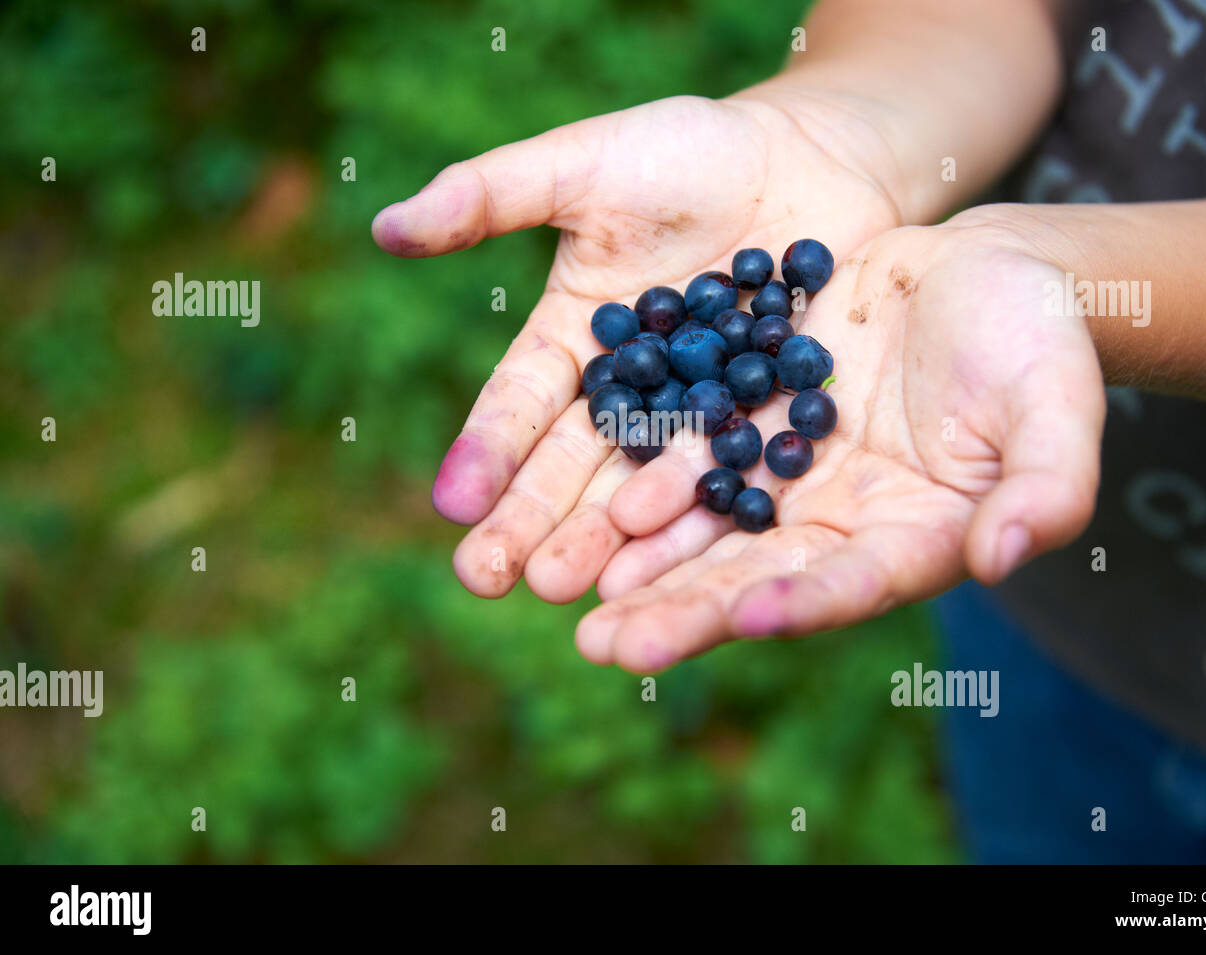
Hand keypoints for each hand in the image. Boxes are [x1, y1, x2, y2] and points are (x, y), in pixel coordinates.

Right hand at [373, 90, 905, 599]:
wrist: (813, 158)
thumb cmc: (692, 151)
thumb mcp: (586, 164)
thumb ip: (492, 196)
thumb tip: (383, 227)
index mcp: (575, 338)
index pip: (519, 404)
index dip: (486, 452)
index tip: (453, 506)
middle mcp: (627, 391)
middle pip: (572, 464)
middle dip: (528, 521)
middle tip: (486, 580)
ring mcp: (694, 415)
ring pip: (643, 486)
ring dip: (602, 541)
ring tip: (565, 594)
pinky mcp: (762, 427)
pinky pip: (727, 479)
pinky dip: (699, 523)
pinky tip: (670, 572)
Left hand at [575, 211, 1106, 671]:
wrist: (982, 272)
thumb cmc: (1039, 339)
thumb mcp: (1058, 406)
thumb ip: (1045, 485)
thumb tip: (1004, 557)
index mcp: (917, 537)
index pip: (859, 583)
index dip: (807, 602)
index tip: (751, 616)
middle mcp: (843, 524)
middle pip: (760, 576)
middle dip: (686, 611)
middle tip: (609, 644)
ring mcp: (794, 476)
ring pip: (710, 528)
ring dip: (642, 561)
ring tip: (567, 591)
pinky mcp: (757, 422)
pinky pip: (695, 457)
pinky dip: (648, 481)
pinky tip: (591, 503)